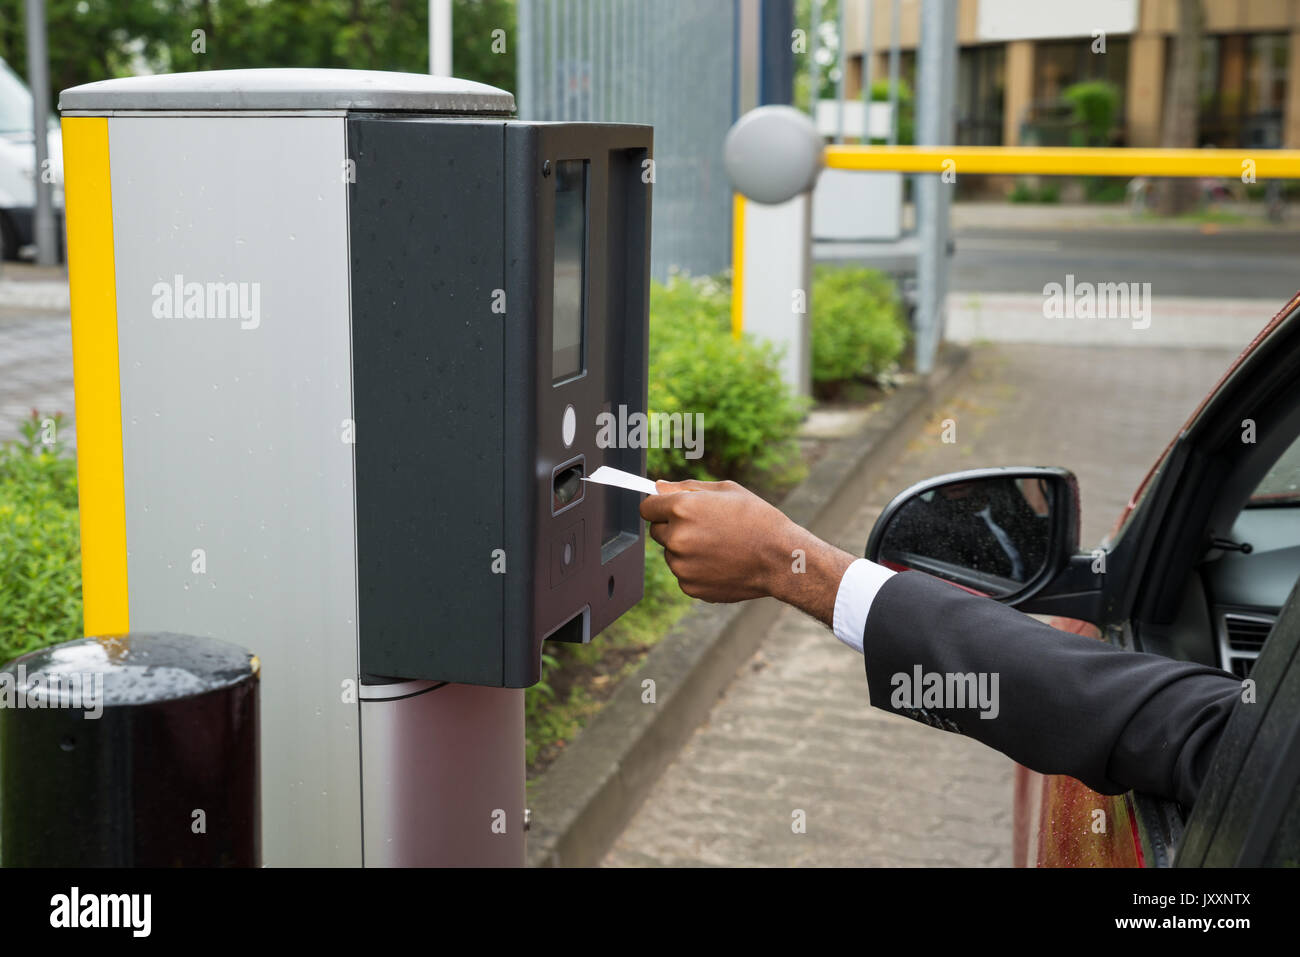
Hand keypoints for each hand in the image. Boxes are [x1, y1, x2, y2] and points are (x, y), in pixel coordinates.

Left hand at [639, 479, 854, 624]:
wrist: (780, 558)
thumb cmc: (757, 519)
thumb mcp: (726, 491)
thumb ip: (686, 487)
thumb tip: (656, 487)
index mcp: (682, 508)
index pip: (646, 507)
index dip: (658, 507)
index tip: (668, 510)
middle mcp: (676, 538)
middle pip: (657, 531)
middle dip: (673, 528)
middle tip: (706, 528)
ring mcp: (681, 565)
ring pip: (671, 554)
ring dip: (685, 550)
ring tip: (719, 546)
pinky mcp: (689, 586)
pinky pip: (683, 573)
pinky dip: (696, 569)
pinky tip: (721, 563)